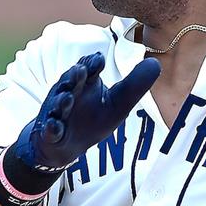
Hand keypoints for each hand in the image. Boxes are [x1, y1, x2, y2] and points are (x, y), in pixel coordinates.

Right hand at [3, 53, 160, 189]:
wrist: (66, 146)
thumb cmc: (93, 119)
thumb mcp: (118, 103)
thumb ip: (135, 84)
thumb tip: (155, 62)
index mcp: (87, 84)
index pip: (89, 69)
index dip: (92, 64)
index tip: (98, 60)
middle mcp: (70, 93)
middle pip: (71, 82)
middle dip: (74, 76)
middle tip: (79, 71)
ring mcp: (58, 112)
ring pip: (59, 104)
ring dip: (62, 100)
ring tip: (67, 97)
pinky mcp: (51, 131)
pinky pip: (50, 129)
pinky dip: (52, 127)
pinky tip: (55, 125)